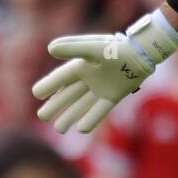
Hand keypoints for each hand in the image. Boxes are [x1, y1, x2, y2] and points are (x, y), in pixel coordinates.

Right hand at [31, 12, 177, 133]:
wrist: (142, 54)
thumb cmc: (117, 48)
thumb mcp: (94, 47)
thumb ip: (73, 47)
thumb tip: (49, 49)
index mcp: (82, 65)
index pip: (61, 78)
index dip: (49, 85)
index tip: (36, 93)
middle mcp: (89, 77)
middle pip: (68, 94)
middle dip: (56, 105)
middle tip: (42, 116)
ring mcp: (101, 88)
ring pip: (81, 105)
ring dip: (70, 116)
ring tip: (58, 129)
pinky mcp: (113, 96)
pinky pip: (100, 110)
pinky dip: (91, 119)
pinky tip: (81, 130)